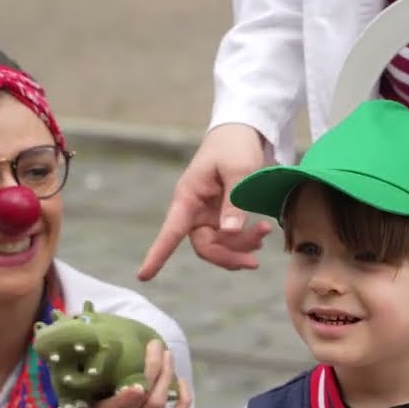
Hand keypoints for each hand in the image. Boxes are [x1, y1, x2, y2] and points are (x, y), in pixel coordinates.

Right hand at [46, 340, 191, 407]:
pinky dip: (184, 400)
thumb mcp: (72, 405)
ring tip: (167, 355)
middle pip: (146, 403)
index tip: (136, 384)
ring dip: (167, 378)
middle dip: (154, 371)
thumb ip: (84, 384)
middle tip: (155, 345)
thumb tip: (98, 346)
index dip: (127, 398)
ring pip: (160, 407)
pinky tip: (181, 381)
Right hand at [137, 123, 275, 279]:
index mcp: (188, 196)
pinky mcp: (221, 216)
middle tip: (256, 259)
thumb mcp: (238, 169)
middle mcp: (194, 210)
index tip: (144, 275)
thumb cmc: (234, 146)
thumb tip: (229, 232)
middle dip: (229, 255)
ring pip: (219, 246)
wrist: (241, 132)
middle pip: (204, 246)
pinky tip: (260, 235)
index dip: (158, 254)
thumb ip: (234, 200)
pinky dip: (244, 242)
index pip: (170, 231)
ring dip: (241, 248)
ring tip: (264, 232)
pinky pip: (229, 240)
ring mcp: (207, 215)